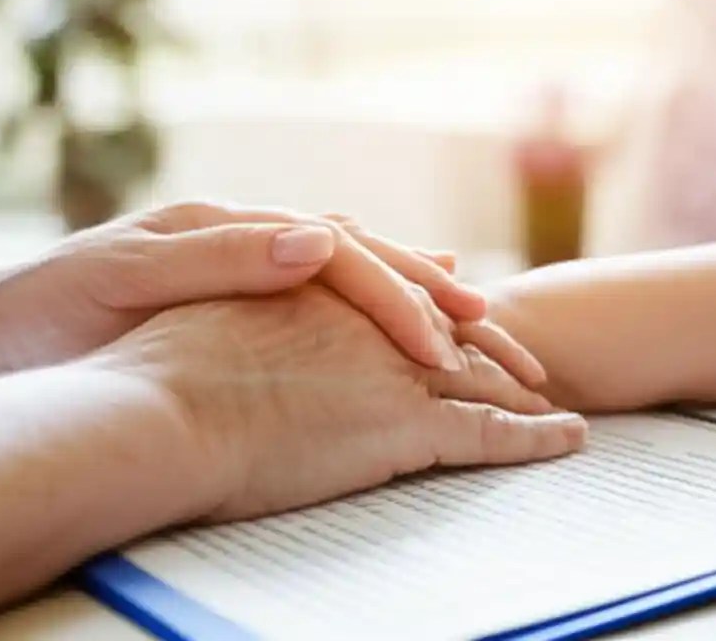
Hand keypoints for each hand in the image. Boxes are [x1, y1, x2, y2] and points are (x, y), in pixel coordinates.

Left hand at [0, 201, 544, 384]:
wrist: (4, 325)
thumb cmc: (59, 307)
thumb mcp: (130, 276)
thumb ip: (222, 257)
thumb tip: (318, 238)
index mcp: (228, 225)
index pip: (337, 254)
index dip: (393, 296)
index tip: (439, 343)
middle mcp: (246, 233)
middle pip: (359, 252)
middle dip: (426, 289)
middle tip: (486, 326)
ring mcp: (246, 258)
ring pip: (352, 267)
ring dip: (412, 290)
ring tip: (471, 313)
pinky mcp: (240, 291)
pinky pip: (325, 290)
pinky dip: (372, 299)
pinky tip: (405, 309)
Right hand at [87, 286, 585, 520]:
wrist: (151, 414)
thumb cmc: (145, 371)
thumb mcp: (190, 310)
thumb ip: (236, 290)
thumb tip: (260, 277)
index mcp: (311, 284)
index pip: (384, 287)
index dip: (420, 296)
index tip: (448, 297)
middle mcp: (363, 319)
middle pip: (443, 322)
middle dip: (484, 337)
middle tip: (522, 352)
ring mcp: (390, 370)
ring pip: (477, 371)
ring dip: (518, 380)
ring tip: (554, 391)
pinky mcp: (404, 427)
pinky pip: (491, 431)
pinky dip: (535, 436)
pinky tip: (571, 437)